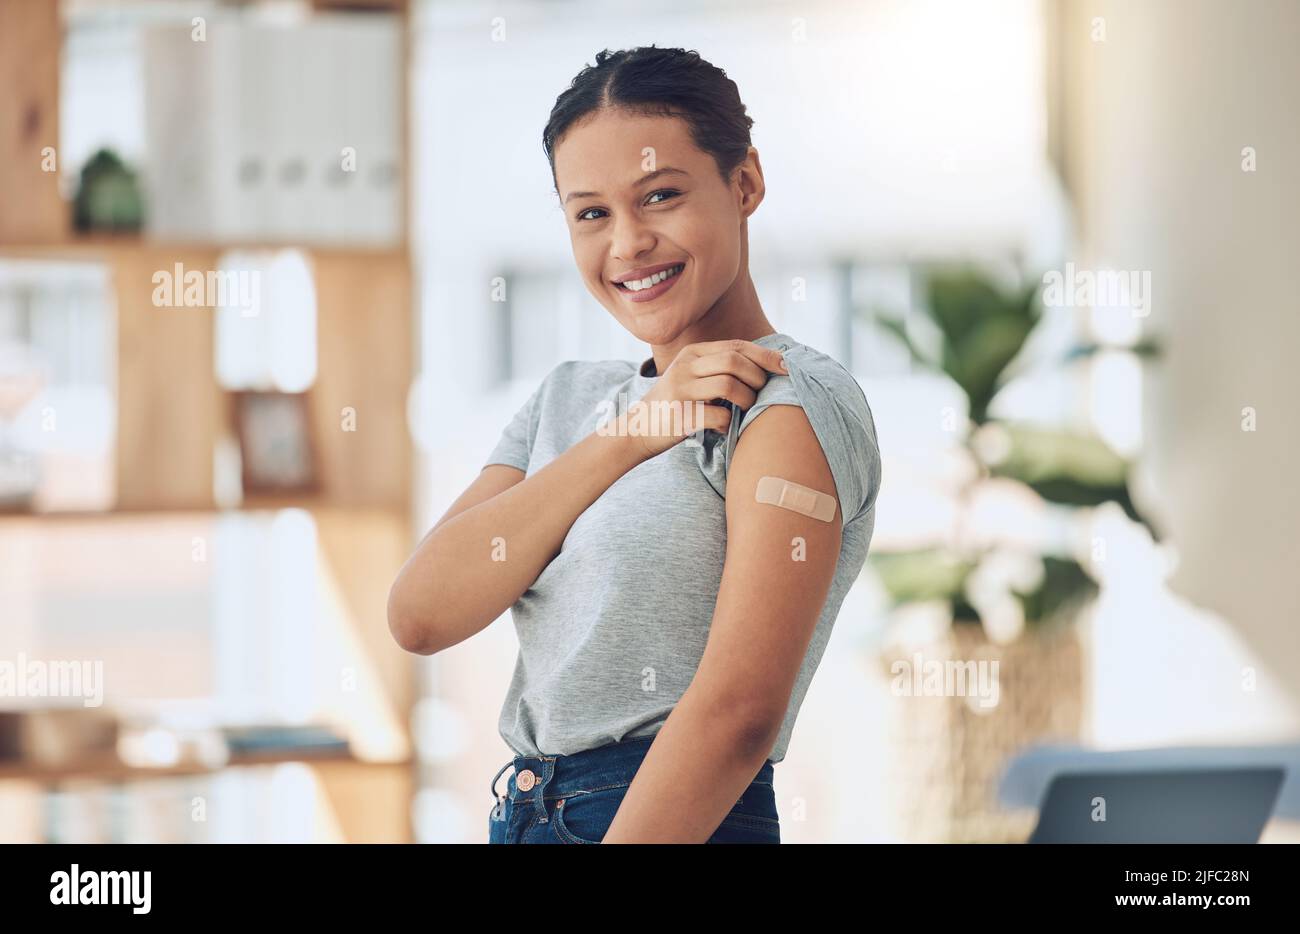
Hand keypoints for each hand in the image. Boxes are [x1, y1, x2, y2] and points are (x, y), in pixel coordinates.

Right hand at [616, 339, 788, 459]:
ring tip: (744, 410)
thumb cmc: (676, 405)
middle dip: (758, 378)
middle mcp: (686, 365)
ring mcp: (681, 388)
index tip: (787, 366)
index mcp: (693, 353)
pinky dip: (728, 424)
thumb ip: (720, 369)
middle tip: (761, 394)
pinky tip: (724, 428)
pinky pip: (719, 416)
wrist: (637, 429)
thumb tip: (765, 369)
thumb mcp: (692, 377)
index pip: (737, 346)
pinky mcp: (680, 414)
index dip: (766, 355)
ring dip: (747, 400)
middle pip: (736, 362)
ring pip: (730, 386)